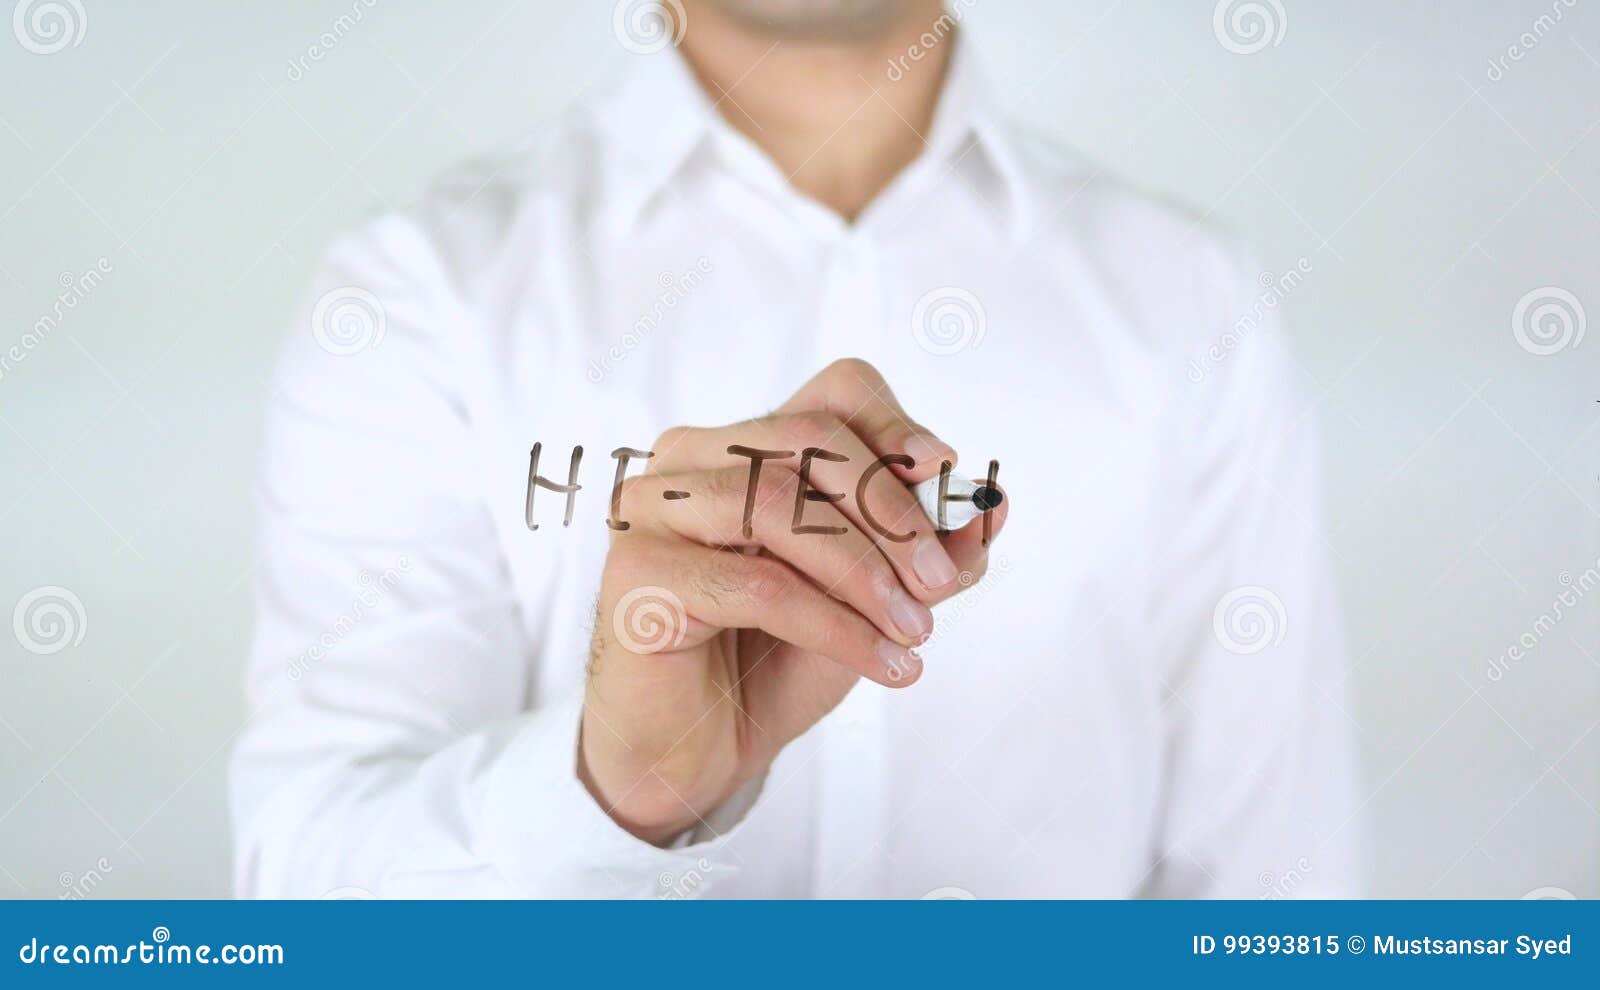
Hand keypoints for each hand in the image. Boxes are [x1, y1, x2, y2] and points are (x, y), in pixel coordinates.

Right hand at [579, 358, 1008, 843]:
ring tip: (914, 631)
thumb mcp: (872, 601)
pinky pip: (759, 584)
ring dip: (866, 571)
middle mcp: (690, 459)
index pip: (833, 394)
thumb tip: (992, 505)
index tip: (945, 474)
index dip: (896, 426)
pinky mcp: (638, 573)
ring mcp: (654, 508)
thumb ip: (929, 553)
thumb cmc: (774, 662)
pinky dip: (837, 625)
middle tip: (939, 581)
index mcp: (746, 445)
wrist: (697, 751)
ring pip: (778, 504)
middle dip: (891, 509)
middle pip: (809, 435)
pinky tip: (883, 663)